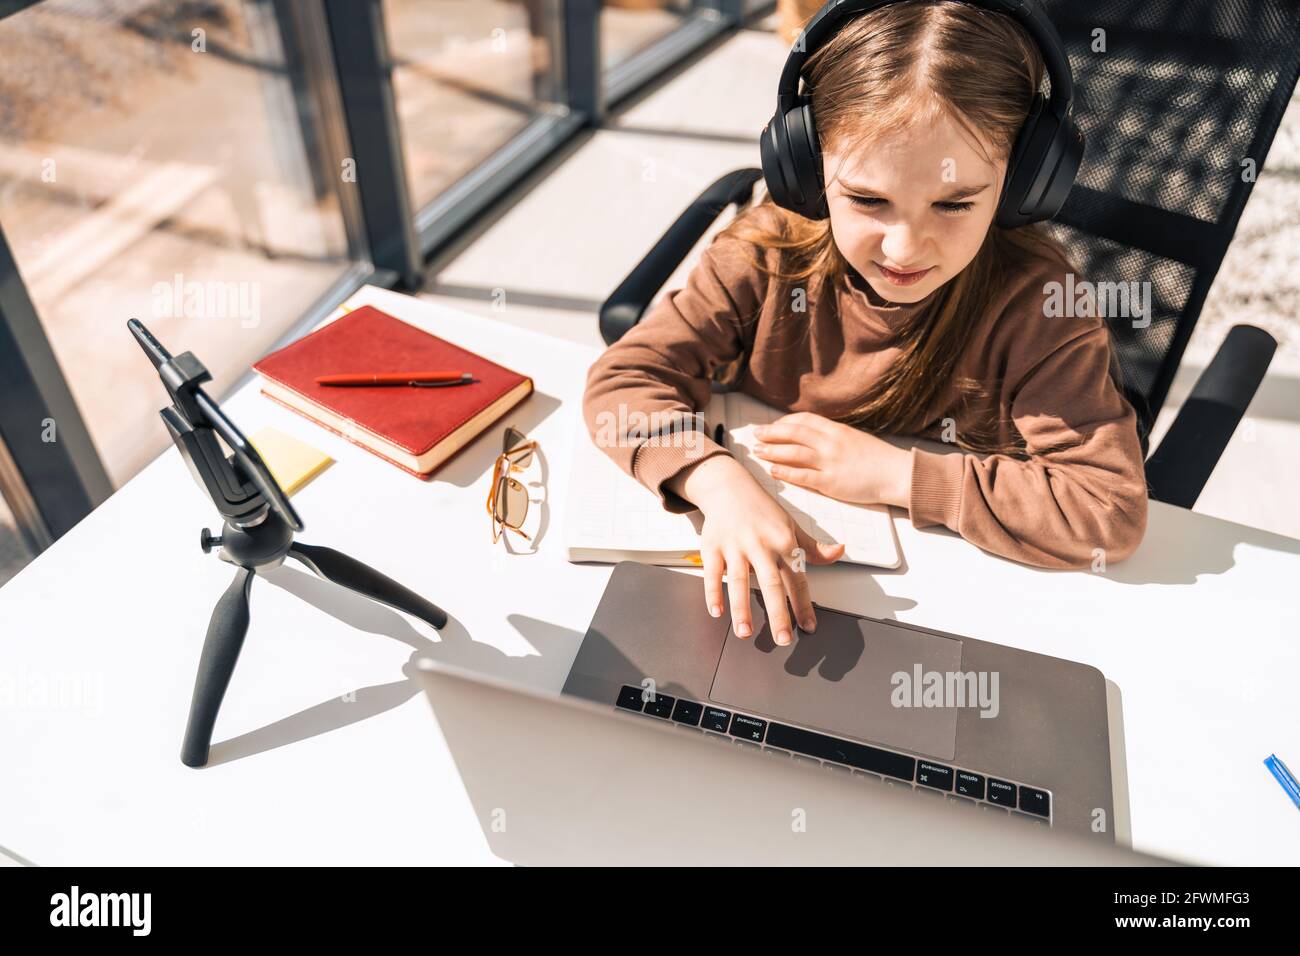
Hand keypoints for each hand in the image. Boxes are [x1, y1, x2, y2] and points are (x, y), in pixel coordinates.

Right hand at [667, 456, 843, 645]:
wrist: (730, 487)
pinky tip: (717, 612)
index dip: (804, 605)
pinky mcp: (713, 547)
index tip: (808, 627)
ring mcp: (736, 546)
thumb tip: (839, 552)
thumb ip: (813, 547)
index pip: (797, 579)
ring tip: (745, 632)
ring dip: (742, 608)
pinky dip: (713, 593)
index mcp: (783, 542)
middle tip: (782, 640)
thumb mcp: (792, 525)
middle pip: (771, 583)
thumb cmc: (762, 510)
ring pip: (740, 581)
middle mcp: (761, 545)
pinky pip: (713, 573)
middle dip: (777, 613)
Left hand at [751, 412, 912, 507]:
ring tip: (757, 451)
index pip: (804, 420)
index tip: (773, 427)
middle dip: (772, 433)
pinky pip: (803, 475)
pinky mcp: (831, 482)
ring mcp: (830, 462)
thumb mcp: (855, 439)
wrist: (897, 474)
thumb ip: (834, 436)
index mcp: (837, 430)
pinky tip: (772, 471)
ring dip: (773, 451)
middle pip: (794, 433)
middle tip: (756, 434)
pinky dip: (785, 472)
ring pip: (794, 452)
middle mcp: (831, 443)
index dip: (785, 422)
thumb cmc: (877, 459)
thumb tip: (814, 436)